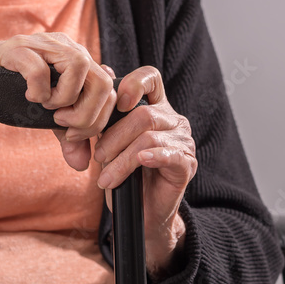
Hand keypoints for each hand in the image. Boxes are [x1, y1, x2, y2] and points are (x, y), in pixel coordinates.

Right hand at [0, 32, 116, 177]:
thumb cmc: (16, 96)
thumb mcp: (48, 117)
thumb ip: (69, 137)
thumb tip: (82, 165)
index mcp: (80, 62)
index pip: (110, 89)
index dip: (99, 118)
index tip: (75, 134)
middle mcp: (67, 47)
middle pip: (102, 80)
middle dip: (87, 114)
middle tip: (63, 125)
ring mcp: (43, 44)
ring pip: (79, 65)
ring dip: (66, 98)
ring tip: (47, 108)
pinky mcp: (18, 48)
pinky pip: (40, 69)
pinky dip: (39, 91)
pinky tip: (30, 97)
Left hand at [93, 66, 197, 279]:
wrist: (142, 214)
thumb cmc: (126, 175)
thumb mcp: (109, 142)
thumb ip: (106, 112)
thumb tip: (102, 69)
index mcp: (156, 109)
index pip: (151, 78)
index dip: (134, 83)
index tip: (117, 103)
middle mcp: (174, 121)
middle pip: (144, 114)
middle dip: (114, 136)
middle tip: (98, 157)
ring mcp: (183, 142)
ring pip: (149, 137)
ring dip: (122, 159)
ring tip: (106, 177)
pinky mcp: (187, 164)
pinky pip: (170, 155)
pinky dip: (151, 157)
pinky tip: (141, 163)